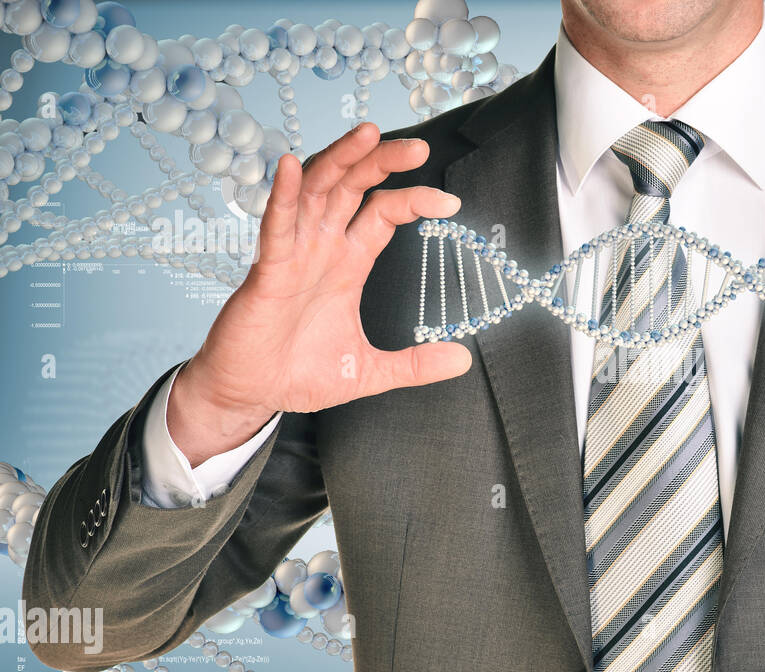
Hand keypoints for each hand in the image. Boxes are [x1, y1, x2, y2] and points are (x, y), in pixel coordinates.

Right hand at [170, 122, 471, 465]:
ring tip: (366, 134)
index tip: (450, 203)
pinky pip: (276, 227)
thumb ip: (415, 364)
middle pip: (354, 186)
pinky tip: (293, 168)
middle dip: (383, 162)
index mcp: (348, 262)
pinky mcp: (267, 273)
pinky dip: (284, 196)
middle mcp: (322, 248)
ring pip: (317, 191)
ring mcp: (293, 255)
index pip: (384, 212)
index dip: (414, 200)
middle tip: (419, 149)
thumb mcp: (370, 370)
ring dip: (341, 160)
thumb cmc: (299, 374)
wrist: (252, 395)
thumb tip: (462, 359)